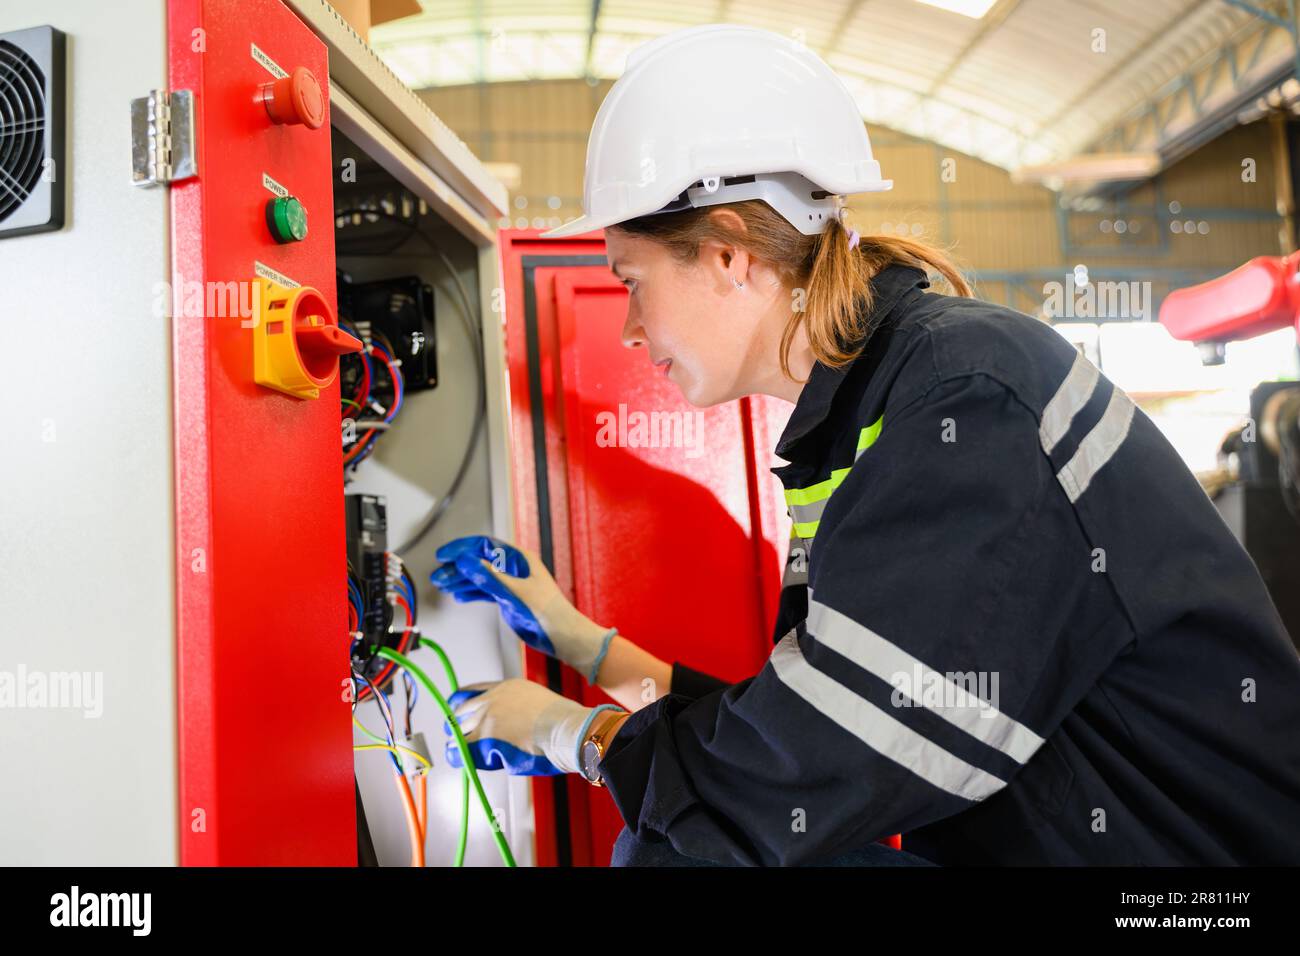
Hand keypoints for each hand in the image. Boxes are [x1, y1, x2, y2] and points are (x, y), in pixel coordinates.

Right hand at [430, 535, 615, 682]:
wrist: (564, 635)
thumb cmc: (548, 612)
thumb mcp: (514, 592)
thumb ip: (489, 577)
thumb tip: (466, 561)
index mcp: (519, 559)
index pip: (485, 546)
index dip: (462, 549)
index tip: (444, 555)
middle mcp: (514, 568)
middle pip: (480, 561)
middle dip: (457, 568)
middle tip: (438, 575)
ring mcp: (512, 583)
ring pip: (481, 577)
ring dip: (462, 581)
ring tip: (443, 586)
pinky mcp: (510, 599)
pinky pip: (486, 591)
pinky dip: (472, 593)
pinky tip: (459, 596)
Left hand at [441, 678, 622, 775]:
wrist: (567, 729)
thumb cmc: (564, 723)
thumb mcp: (539, 703)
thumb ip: (521, 709)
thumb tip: (517, 726)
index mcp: (506, 688)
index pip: (472, 692)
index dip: (463, 705)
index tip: (459, 713)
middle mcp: (493, 699)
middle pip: (460, 710)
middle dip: (457, 724)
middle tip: (457, 736)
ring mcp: (487, 718)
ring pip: (458, 730)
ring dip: (458, 741)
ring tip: (460, 751)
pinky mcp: (485, 739)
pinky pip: (460, 750)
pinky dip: (458, 756)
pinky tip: (459, 759)